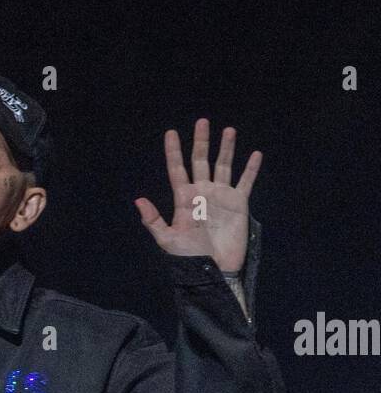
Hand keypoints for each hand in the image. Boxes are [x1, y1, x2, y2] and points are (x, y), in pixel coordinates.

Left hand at [134, 118, 261, 272]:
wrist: (213, 271)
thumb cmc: (189, 257)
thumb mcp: (168, 240)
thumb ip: (154, 221)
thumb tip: (138, 201)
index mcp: (184, 199)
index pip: (177, 169)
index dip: (174, 151)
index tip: (171, 133)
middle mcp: (202, 193)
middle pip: (201, 161)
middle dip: (201, 142)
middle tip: (202, 122)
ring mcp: (221, 197)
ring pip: (223, 166)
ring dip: (226, 148)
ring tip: (228, 130)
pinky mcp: (238, 204)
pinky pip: (246, 182)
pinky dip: (251, 169)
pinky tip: (255, 154)